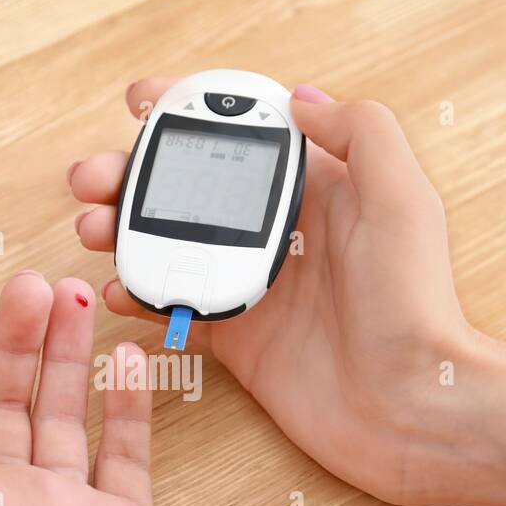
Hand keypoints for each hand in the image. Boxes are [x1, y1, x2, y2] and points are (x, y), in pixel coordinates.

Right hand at [71, 78, 480, 505]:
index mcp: (319, 189)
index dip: (188, 114)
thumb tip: (299, 99)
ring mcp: (255, 285)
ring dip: (123, 230)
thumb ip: (358, 133)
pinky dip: (139, 294)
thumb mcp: (401, 198)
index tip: (138, 105)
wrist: (410, 407)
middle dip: (133, 174)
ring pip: (172, 243)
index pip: (243, 136)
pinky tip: (117, 290)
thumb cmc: (414, 303)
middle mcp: (282, 232)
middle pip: (190, 187)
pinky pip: (176, 305)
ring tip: (92, 229)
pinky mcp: (238, 338)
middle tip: (91, 178)